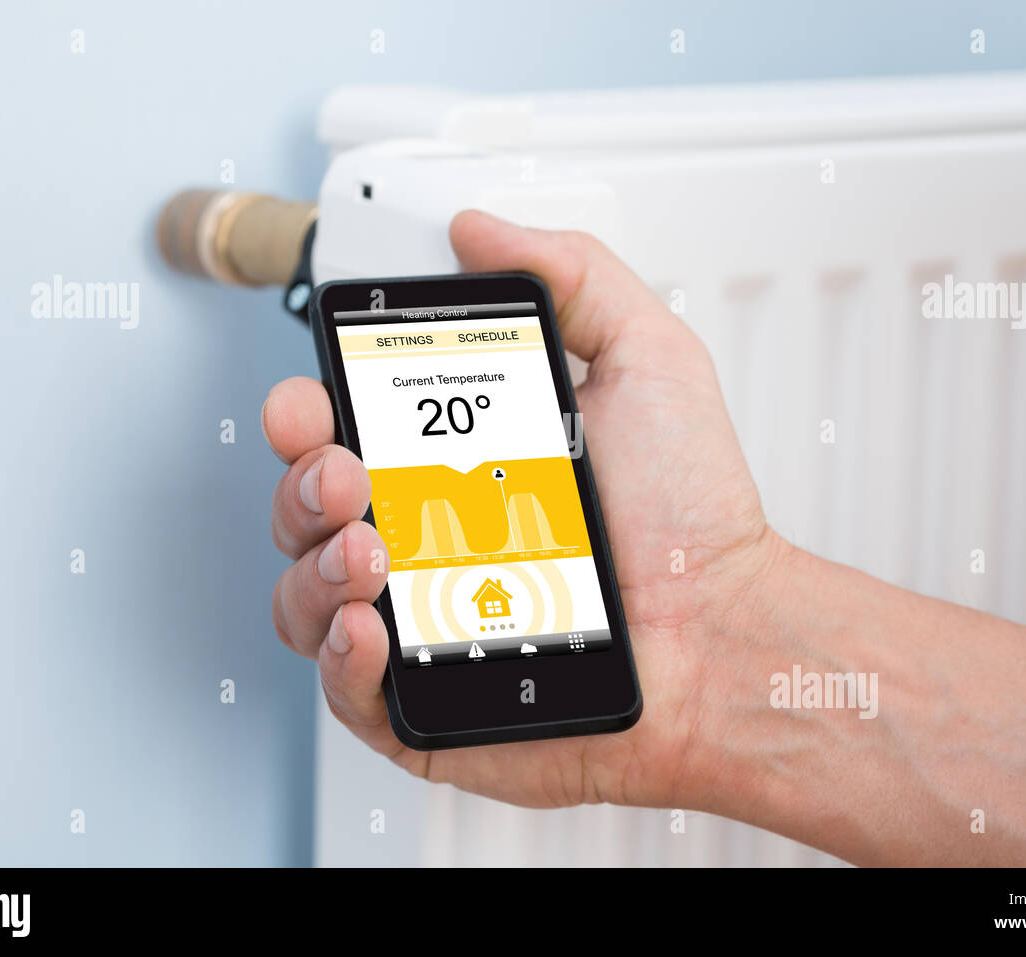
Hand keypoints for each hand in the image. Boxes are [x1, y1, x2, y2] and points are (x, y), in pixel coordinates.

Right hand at [261, 210, 786, 810]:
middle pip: (308, 505)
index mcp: (460, 462)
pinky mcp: (424, 702)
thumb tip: (480, 230)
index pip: (348, 428)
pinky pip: (342, 682)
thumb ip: (571, 274)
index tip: (315, 392)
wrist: (723, 633)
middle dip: (303, 476)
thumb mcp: (647, 358)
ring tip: (373, 547)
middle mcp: (429, 537)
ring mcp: (421, 619)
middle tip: (347, 468)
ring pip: (305, 592)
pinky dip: (337, 652)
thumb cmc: (693, 520)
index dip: (309, 407)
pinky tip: (371, 621)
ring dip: (314, 560)